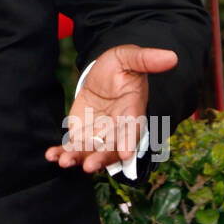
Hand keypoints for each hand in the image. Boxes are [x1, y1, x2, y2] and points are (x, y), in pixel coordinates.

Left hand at [44, 44, 178, 174]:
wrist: (102, 73)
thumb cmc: (121, 66)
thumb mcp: (130, 57)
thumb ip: (146, 59)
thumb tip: (172, 57)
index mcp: (132, 112)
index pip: (133, 130)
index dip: (130, 141)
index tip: (127, 153)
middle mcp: (117, 129)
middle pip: (111, 148)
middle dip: (101, 158)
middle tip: (89, 166)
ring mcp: (99, 134)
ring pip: (90, 151)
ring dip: (77, 158)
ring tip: (63, 161)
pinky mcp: (82, 134)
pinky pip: (72, 146)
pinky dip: (62, 152)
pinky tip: (51, 156)